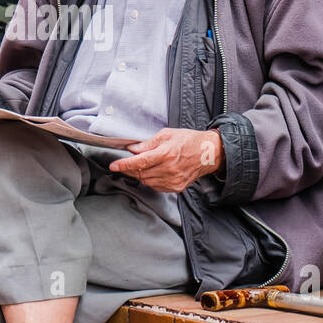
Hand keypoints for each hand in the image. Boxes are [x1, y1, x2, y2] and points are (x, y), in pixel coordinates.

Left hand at [108, 128, 223, 192]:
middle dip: (131, 169)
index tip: (114, 166)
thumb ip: (148, 143)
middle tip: (127, 163)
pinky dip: (151, 180)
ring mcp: (173, 180)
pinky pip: (156, 186)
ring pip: (147, 181)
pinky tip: (154, 171)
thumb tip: (133, 149)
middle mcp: (170, 169)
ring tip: (143, 165)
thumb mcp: (167, 135)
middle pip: (141, 173)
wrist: (208, 153)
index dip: (125, 165)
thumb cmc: (189, 141)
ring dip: (140, 174)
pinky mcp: (176, 187)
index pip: (140, 162)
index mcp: (167, 153)